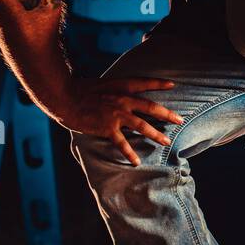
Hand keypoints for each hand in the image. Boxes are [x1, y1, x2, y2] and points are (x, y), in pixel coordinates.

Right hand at [61, 77, 183, 165]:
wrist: (64, 98)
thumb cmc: (80, 90)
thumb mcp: (101, 84)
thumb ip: (113, 89)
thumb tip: (121, 93)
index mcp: (120, 86)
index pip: (144, 83)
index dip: (159, 83)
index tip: (173, 84)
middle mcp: (122, 99)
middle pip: (150, 107)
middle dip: (167, 114)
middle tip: (180, 120)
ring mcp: (116, 114)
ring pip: (142, 125)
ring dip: (156, 134)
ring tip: (166, 142)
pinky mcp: (107, 127)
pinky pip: (122, 143)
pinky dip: (130, 153)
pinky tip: (137, 162)